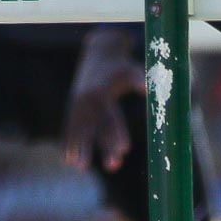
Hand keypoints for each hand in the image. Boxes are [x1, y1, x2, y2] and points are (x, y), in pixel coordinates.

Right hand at [63, 27, 144, 172]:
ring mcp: (78, 104)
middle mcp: (87, 99)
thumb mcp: (131, 70)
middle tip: (113, 166)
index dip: (117, 133)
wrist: (99, 53)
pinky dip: (70, 142)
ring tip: (81, 167)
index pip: (111, 117)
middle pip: (97, 127)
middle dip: (104, 146)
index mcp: (102, 92)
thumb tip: (151, 89)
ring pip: (81, 130)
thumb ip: (141, 80)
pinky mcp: (73, 107)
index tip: (125, 150)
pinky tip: (69, 160)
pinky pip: (71, 128)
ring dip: (82, 148)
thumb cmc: (121, 66)